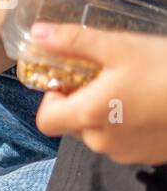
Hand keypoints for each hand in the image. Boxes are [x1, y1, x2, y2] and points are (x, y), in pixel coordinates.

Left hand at [32, 23, 166, 164]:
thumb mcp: (121, 47)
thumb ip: (74, 41)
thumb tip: (38, 33)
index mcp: (87, 117)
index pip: (45, 121)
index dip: (51, 99)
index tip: (70, 80)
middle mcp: (102, 142)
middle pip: (74, 125)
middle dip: (83, 102)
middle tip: (107, 77)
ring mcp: (127, 154)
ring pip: (102, 134)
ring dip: (108, 114)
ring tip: (135, 88)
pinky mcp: (150, 157)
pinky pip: (128, 142)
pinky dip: (131, 125)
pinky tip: (153, 104)